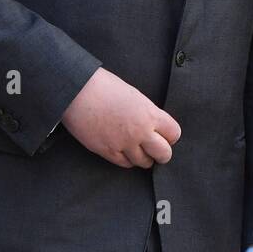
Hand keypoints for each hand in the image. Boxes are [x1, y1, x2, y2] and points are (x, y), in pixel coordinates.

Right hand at [60, 67, 180, 167]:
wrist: (78, 91)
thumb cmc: (106, 87)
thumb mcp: (135, 96)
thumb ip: (147, 113)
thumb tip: (153, 126)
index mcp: (150, 114)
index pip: (174, 134)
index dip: (171, 136)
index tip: (166, 136)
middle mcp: (140, 132)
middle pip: (164, 154)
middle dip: (162, 153)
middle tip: (157, 151)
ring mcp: (124, 144)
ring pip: (144, 162)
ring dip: (144, 158)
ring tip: (139, 151)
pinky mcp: (107, 151)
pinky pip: (125, 164)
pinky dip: (127, 160)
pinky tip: (125, 152)